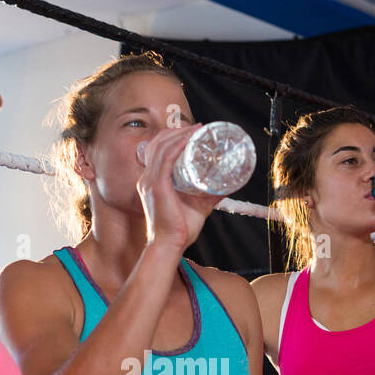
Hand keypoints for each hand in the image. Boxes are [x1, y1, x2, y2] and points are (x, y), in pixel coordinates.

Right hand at [136, 123, 223, 250]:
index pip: (157, 150)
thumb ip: (209, 195)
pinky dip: (177, 146)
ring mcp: (149, 182)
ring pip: (162, 147)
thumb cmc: (180, 229)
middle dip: (177, 131)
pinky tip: (189, 140)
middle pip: (158, 143)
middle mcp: (146, 178)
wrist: (169, 245)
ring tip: (197, 130)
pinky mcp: (157, 187)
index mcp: (151, 181)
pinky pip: (166, 159)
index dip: (172, 137)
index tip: (192, 133)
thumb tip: (228, 185)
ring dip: (180, 135)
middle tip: (198, 129)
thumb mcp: (197, 206)